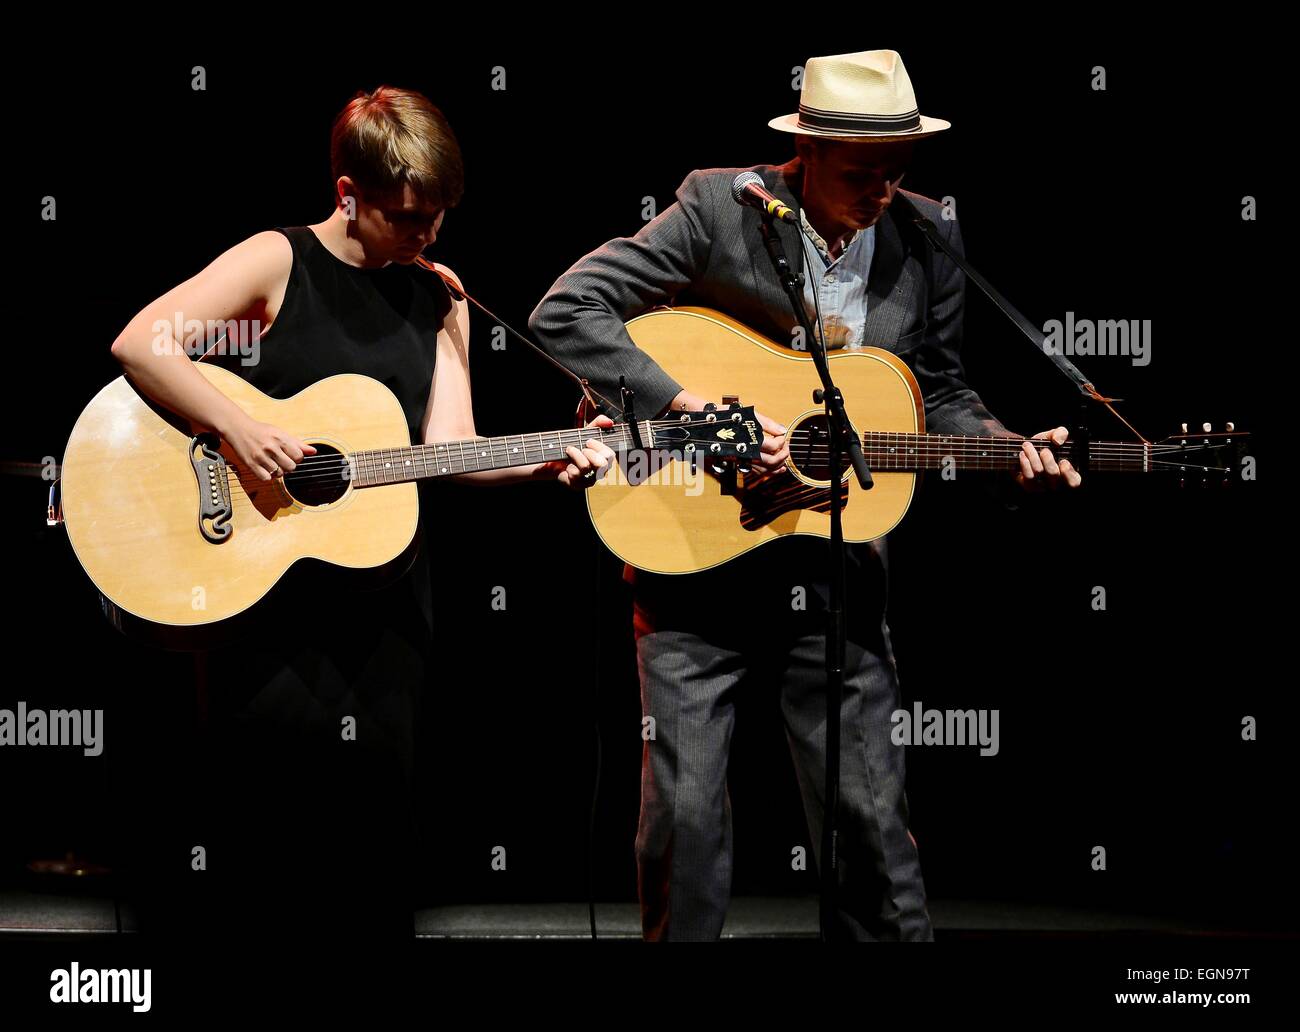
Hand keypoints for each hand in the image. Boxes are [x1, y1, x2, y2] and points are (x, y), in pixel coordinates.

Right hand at [224, 416, 316, 480]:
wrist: (239, 429)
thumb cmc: (262, 431)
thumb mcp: (281, 433)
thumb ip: (298, 443)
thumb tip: (314, 452)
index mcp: (280, 439)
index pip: (299, 456)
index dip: (297, 457)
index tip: (291, 455)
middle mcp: (271, 448)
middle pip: (291, 467)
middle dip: (289, 465)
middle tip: (282, 460)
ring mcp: (260, 457)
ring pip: (279, 474)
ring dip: (278, 471)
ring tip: (273, 463)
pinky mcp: (251, 464)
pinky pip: (266, 478)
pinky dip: (268, 476)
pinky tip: (266, 468)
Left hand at [544, 414, 617, 489]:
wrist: (555, 456)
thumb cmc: (574, 445)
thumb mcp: (586, 431)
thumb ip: (599, 422)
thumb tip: (610, 422)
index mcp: (605, 459)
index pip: (611, 455)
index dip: (599, 446)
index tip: (588, 441)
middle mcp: (600, 472)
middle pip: (603, 465)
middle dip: (589, 452)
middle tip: (581, 448)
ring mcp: (589, 480)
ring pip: (585, 467)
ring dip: (575, 455)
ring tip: (570, 452)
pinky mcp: (577, 485)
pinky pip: (574, 475)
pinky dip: (568, 466)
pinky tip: (567, 465)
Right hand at [668, 389, 787, 471]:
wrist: (703, 422)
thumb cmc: (723, 415)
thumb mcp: (747, 414)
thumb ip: (766, 423)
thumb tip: (782, 430)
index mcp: (748, 439)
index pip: (773, 446)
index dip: (782, 442)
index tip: (783, 436)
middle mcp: (745, 452)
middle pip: (771, 461)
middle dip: (783, 456)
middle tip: (787, 447)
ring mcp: (740, 459)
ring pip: (764, 470)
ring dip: (778, 466)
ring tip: (784, 459)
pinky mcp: (737, 461)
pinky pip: (755, 472)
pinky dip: (768, 472)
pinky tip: (775, 469)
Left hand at [1015, 426, 1081, 490]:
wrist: (1025, 450)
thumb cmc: (1044, 445)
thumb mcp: (1053, 436)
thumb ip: (1061, 433)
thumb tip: (1058, 440)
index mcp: (1068, 474)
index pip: (1074, 482)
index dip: (1069, 473)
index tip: (1063, 461)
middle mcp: (1055, 483)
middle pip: (1054, 475)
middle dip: (1048, 460)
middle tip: (1044, 451)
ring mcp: (1042, 487)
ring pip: (1039, 474)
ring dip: (1033, 457)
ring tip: (1028, 447)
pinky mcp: (1028, 486)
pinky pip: (1027, 477)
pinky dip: (1025, 463)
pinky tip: (1023, 454)